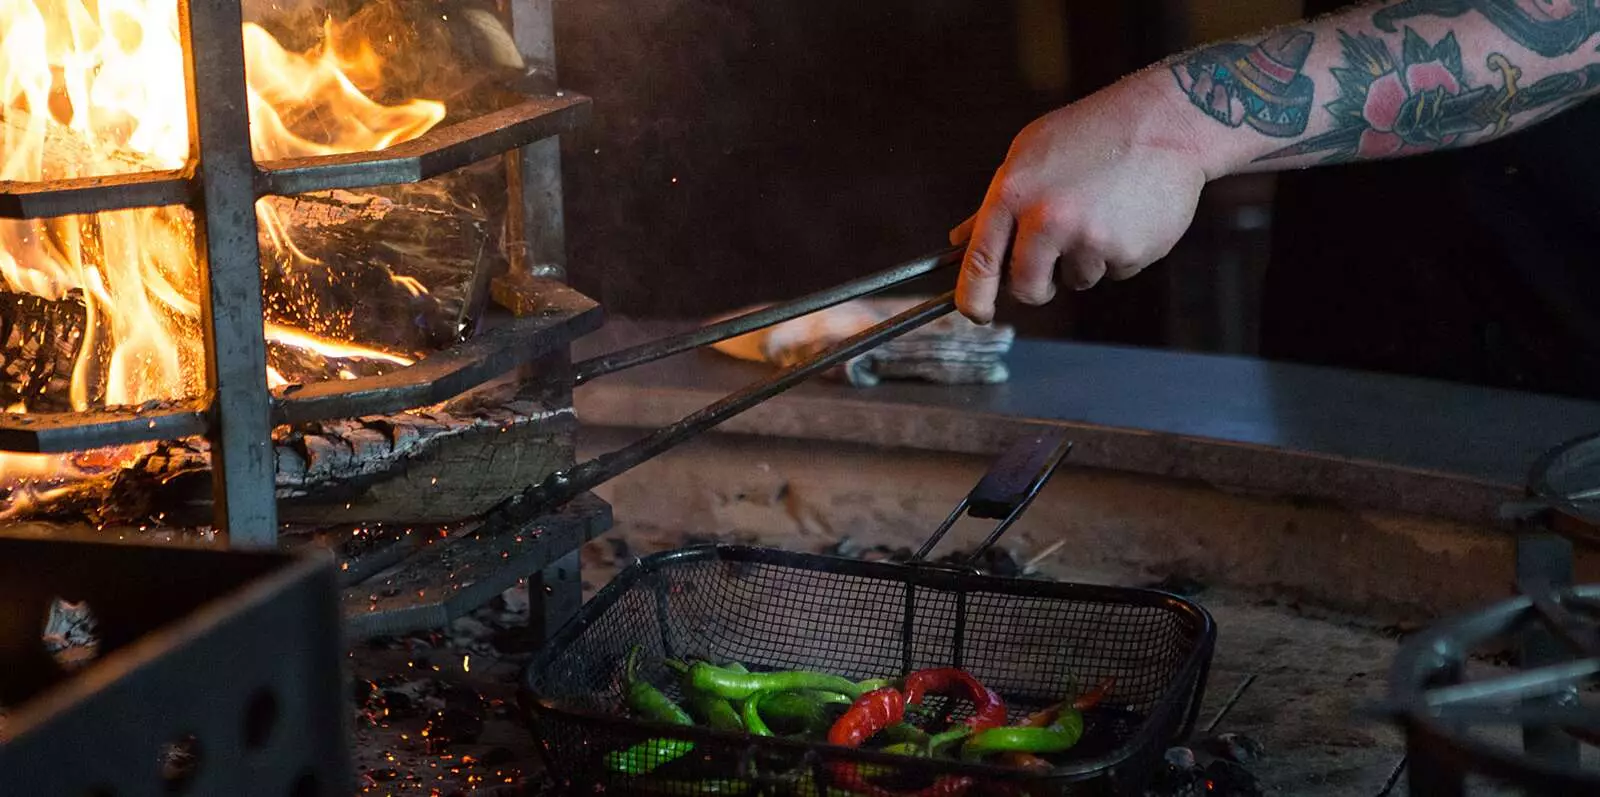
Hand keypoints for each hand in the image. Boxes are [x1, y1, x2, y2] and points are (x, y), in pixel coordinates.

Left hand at [952, 74, 1214, 322]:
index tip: (976, 313)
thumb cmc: (1091, 132)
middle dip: (1038, 284)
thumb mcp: (1030, 153)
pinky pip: (1113, 272)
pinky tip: (1128, 213)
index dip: (972, 298)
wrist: (1165, 121)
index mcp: (1014, 194)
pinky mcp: (1128, 252)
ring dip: (1084, 258)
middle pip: (1028, 289)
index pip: (979, 263)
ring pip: (1076, 280)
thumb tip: (961, 239)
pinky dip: (1118, 252)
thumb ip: (995, 203)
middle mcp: (1048, 220)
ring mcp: (1089, 239)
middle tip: (1053, 259)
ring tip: (1102, 210)